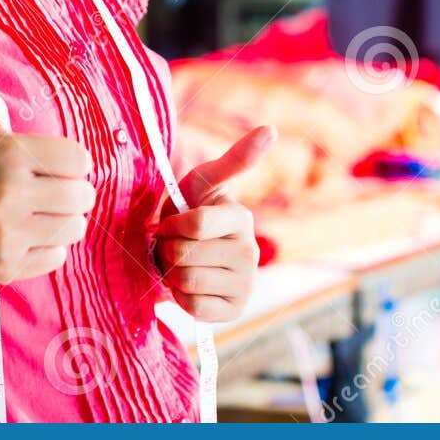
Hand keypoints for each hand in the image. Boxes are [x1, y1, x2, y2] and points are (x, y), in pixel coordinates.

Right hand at [0, 36, 95, 285]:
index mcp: (9, 153)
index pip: (81, 161)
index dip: (67, 162)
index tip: (44, 163)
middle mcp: (7, 195)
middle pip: (84, 197)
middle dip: (67, 192)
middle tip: (40, 189)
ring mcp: (5, 235)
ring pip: (75, 228)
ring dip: (60, 220)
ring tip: (32, 211)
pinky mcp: (5, 266)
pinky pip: (58, 258)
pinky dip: (45, 249)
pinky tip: (20, 235)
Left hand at [153, 125, 274, 322]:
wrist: (180, 250)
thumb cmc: (188, 210)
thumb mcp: (202, 182)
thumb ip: (234, 158)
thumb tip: (270, 129)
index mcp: (241, 218)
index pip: (196, 225)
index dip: (170, 225)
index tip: (168, 223)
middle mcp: (251, 252)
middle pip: (186, 255)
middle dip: (168, 250)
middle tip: (175, 245)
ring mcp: (246, 283)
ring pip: (188, 281)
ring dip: (171, 273)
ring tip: (180, 263)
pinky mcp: (235, 310)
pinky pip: (194, 307)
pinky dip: (181, 297)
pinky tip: (189, 285)